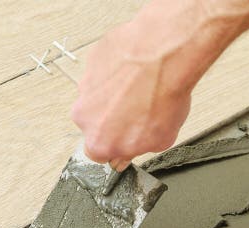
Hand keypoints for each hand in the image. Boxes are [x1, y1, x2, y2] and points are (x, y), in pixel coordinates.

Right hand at [71, 12, 198, 169]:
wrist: (163, 54)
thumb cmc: (163, 96)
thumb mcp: (161, 139)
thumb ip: (138, 149)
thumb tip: (129, 152)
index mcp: (99, 143)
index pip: (99, 153)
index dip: (115, 146)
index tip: (126, 139)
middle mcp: (85, 117)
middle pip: (95, 124)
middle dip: (112, 119)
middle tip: (136, 111)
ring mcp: (85, 87)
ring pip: (96, 97)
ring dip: (113, 95)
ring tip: (138, 88)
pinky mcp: (90, 63)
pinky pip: (100, 73)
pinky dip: (114, 74)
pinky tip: (135, 71)